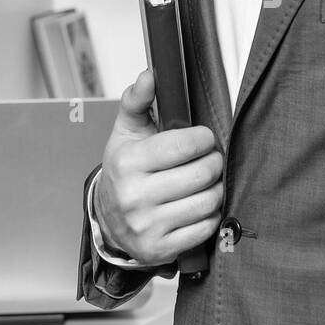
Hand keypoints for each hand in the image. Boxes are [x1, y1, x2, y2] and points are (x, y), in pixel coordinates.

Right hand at [95, 69, 223, 265]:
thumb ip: (138, 100)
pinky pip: (206, 228)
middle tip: (209, 159)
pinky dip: (211, 214)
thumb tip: (149, 75)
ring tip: (206, 181)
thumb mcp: (127, 132)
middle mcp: (134, 197)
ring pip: (208, 201)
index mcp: (127, 163)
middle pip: (202, 173)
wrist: (108, 218)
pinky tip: (200, 204)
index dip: (203, 138)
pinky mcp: (160, 249)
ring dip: (216, 188)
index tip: (203, 138)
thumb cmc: (124, 169)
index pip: (184, 145)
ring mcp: (147, 226)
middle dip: (213, 162)